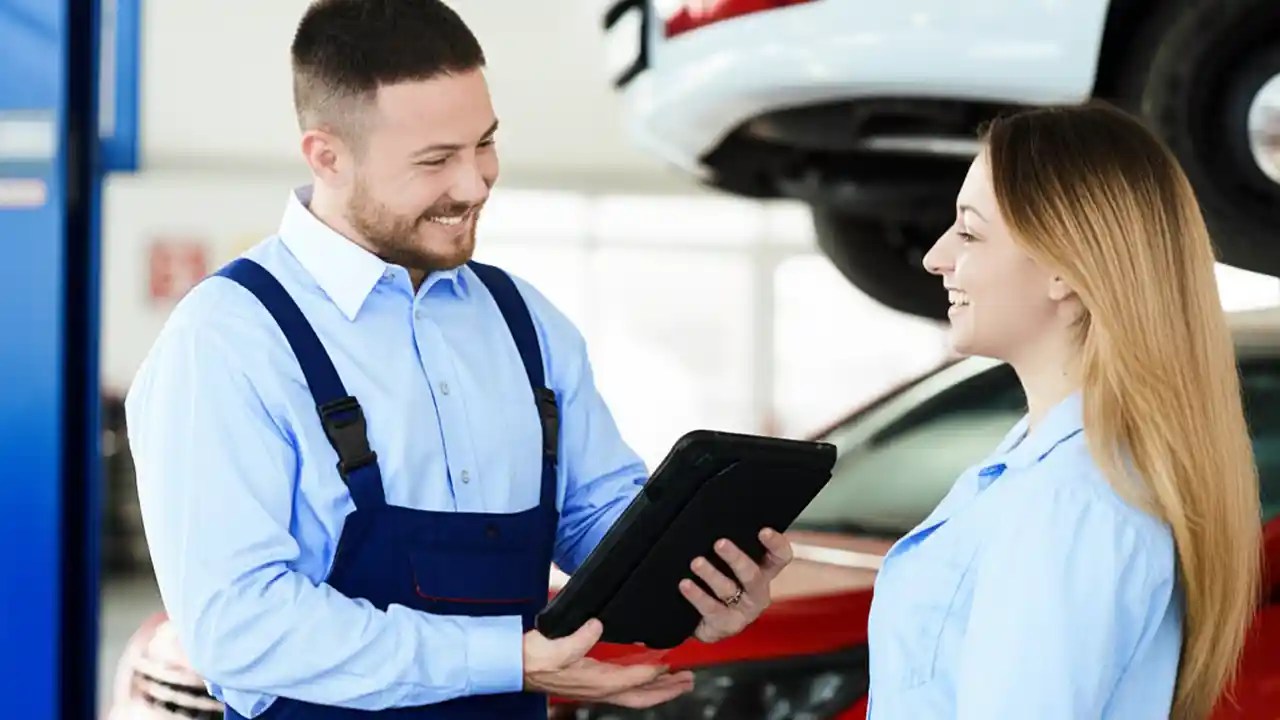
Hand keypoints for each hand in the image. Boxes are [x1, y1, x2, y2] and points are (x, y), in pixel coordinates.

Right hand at [523, 619, 695, 707]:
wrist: (517, 665)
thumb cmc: (535, 657)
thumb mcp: (557, 645)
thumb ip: (579, 637)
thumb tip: (597, 625)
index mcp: (595, 681)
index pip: (631, 680)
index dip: (652, 672)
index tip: (670, 663)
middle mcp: (600, 688)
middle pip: (641, 696)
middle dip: (667, 690)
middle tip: (689, 680)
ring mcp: (597, 688)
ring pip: (636, 695)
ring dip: (659, 689)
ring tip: (679, 680)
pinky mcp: (593, 682)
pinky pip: (625, 688)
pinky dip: (642, 684)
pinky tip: (649, 673)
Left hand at [680, 527, 793, 642]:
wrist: (702, 619)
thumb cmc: (718, 580)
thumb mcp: (728, 563)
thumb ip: (730, 545)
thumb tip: (714, 515)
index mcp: (764, 572)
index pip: (780, 557)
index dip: (776, 545)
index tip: (763, 531)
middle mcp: (758, 593)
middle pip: (753, 575)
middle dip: (736, 558)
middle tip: (719, 543)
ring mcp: (743, 612)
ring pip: (729, 590)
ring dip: (712, 575)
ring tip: (696, 562)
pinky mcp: (725, 625)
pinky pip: (711, 609)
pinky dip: (697, 596)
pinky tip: (685, 584)